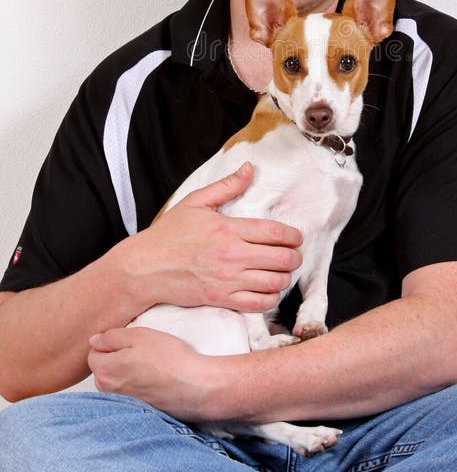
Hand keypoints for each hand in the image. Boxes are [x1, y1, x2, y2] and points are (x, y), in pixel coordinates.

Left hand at [89, 326, 218, 421]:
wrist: (196, 386)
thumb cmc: (170, 359)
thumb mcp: (139, 335)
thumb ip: (111, 336)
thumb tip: (95, 339)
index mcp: (105, 371)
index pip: (93, 353)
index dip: (110, 342)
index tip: (128, 339)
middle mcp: (109, 392)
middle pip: (103, 369)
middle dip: (116, 358)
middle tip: (141, 349)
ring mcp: (124, 403)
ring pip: (117, 381)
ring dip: (127, 372)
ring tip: (150, 364)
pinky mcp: (139, 410)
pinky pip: (131, 393)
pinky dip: (139, 385)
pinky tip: (156, 378)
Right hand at [118, 162, 302, 313]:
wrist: (145, 268)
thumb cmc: (169, 234)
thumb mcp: (196, 202)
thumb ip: (227, 186)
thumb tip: (249, 168)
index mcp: (228, 229)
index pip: (275, 232)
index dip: (293, 236)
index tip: (296, 237)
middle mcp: (232, 255)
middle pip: (282, 258)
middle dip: (294, 256)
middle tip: (293, 254)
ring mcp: (228, 279)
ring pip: (274, 282)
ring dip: (285, 277)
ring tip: (282, 271)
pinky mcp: (221, 299)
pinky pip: (258, 303)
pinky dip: (270, 298)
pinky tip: (268, 289)